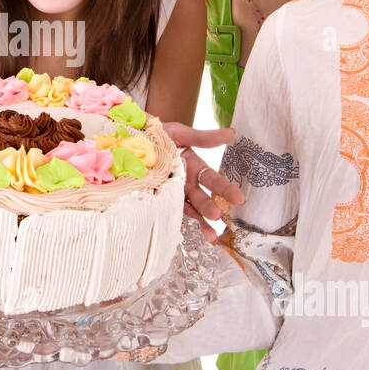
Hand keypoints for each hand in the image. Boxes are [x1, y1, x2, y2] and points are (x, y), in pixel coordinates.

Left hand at [163, 122, 245, 241]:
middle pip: (201, 197)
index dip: (226, 189)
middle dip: (210, 207)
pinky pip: (168, 210)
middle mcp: (185, 182)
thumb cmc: (157, 133)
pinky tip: (184, 231)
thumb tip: (232, 133)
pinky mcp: (156, 198)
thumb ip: (204, 138)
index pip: (213, 179)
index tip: (240, 199)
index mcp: (193, 166)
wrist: (128, 136)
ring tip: (212, 236)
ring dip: (201, 221)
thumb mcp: (180, 133)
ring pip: (188, 209)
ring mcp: (171, 192)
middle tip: (218, 216)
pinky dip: (176, 220)